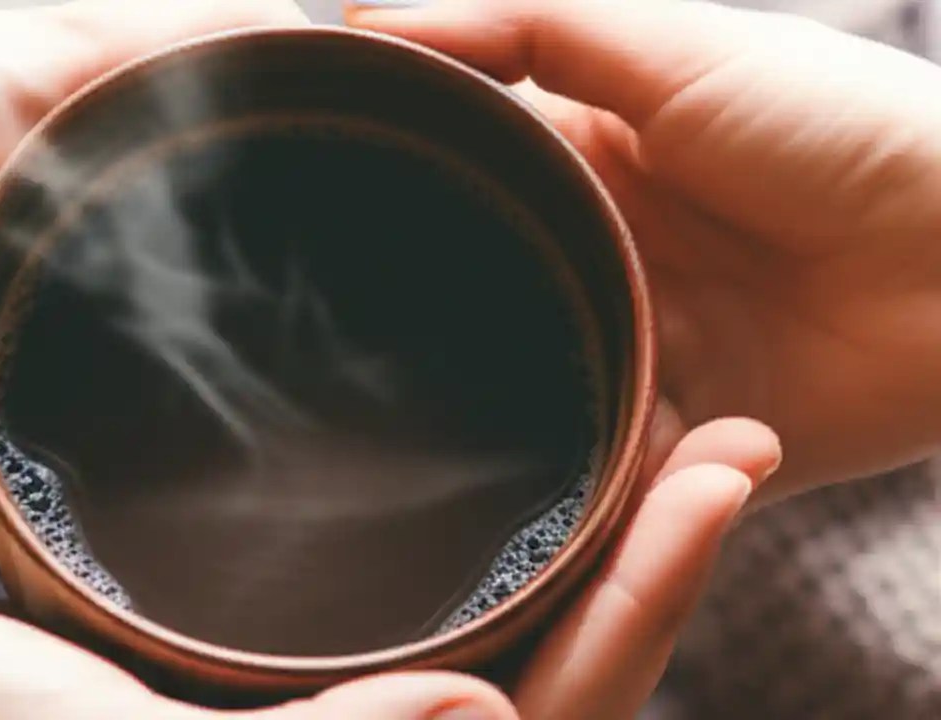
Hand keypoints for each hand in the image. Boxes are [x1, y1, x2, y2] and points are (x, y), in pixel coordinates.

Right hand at [0, 418, 778, 719]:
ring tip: (645, 423)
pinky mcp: (251, 650)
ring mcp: (298, 703)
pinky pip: (403, 591)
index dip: (640, 611)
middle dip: (644, 557)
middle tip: (720, 429)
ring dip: (577, 532)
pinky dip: (471, 523)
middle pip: (547, 674)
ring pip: (488, 628)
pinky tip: (500, 446)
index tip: (709, 478)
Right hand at [349, 0, 940, 501]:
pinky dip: (551, 480)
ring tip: (372, 417)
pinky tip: (483, 488)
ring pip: (515, 389)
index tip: (288, 198)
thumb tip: (364, 16)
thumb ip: (523, 27)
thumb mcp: (669, 46)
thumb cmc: (836, 129)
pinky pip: (591, 469)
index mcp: (586, 160)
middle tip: (308, 331)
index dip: (381, 183)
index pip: (454, 175)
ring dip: (467, 406)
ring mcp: (632, 349)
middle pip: (472, 291)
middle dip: (403, 313)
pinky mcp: (676, 436)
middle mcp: (597, 258)